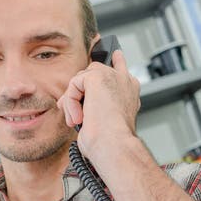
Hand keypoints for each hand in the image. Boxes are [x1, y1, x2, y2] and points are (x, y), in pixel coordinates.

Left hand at [57, 50, 140, 165]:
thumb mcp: (104, 121)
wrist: (114, 145)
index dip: (117, 61)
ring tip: (78, 120)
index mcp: (130, 91)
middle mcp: (124, 81)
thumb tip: (70, 101)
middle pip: (93, 71)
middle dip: (78, 91)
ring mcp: (112, 76)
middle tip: (74, 115)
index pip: (122, 68)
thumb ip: (96, 104)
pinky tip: (78, 117)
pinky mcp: (97, 77)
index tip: (116, 54)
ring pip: (81, 79)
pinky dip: (71, 102)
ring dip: (74, 101)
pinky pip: (74, 84)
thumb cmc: (110, 141)